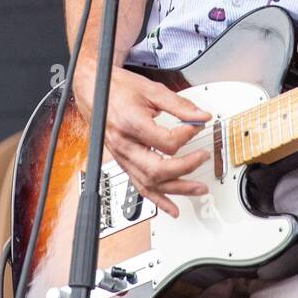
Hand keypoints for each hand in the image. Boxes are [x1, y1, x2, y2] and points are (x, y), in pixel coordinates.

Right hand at [72, 59, 212, 218]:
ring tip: (197, 188)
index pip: (166, 142)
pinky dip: (158, 200)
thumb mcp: (151, 90)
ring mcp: (122, 157)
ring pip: (150, 183)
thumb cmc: (118, 89)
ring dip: (176, 189)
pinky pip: (140, 187)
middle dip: (185, 168)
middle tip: (203, 158)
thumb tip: (201, 116)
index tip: (197, 125)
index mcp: (131, 124)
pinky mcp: (123, 163)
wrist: (95, 91)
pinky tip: (172, 207)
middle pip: (157, 169)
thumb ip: (179, 105)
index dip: (187, 134)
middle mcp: (124, 145)